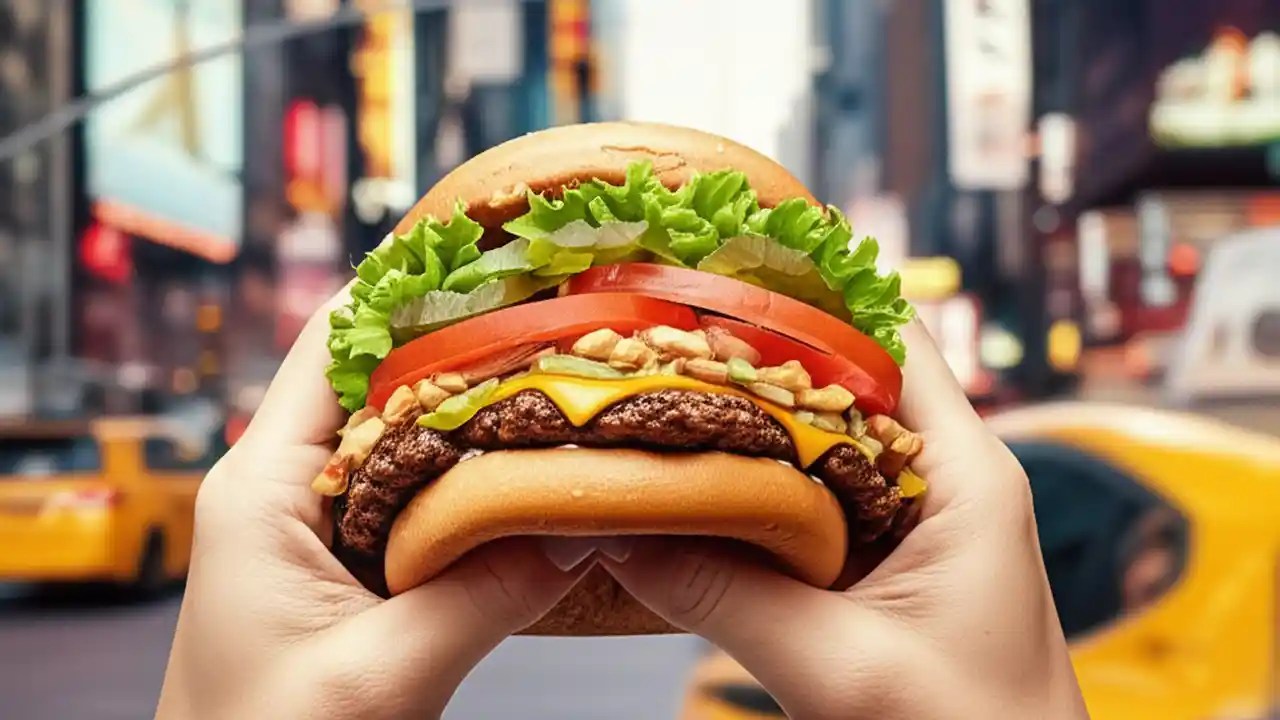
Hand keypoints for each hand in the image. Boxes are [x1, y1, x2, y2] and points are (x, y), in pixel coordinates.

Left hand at [156, 295, 588, 719]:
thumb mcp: (380, 674)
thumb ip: (484, 593)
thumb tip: (586, 523)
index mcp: (260, 487)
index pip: (334, 345)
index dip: (408, 286)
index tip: (491, 244)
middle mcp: (284, 490)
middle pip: (379, 381)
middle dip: (465, 343)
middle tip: (557, 310)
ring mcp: (316, 529)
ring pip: (407, 441)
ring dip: (477, 414)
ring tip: (563, 376)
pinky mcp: (349, 569)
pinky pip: (419, 501)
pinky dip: (475, 480)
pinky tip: (533, 475)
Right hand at [602, 321, 1089, 718]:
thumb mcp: (839, 667)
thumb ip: (725, 598)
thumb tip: (614, 529)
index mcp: (966, 472)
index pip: (889, 336)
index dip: (803, 297)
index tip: (708, 278)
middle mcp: (940, 478)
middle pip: (841, 381)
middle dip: (750, 361)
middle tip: (654, 341)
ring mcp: (909, 522)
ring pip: (817, 444)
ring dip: (744, 430)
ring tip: (655, 400)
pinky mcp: (879, 565)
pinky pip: (807, 504)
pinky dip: (751, 493)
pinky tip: (691, 492)